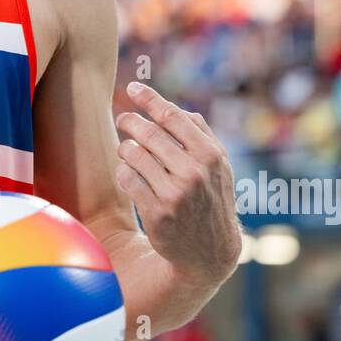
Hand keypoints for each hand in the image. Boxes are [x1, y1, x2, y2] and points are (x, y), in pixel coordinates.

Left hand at [114, 81, 241, 286]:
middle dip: (130, 121)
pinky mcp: (156, 213)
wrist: (210, 252)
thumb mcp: (218, 166)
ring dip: (126, 149)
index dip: (149, 98)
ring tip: (128, 151)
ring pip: (134, 154)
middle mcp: (194, 172)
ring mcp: (175, 193)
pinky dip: (123, 172)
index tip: (132, 88)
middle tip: (123, 119)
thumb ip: (199, 134)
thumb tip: (171, 107)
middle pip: (149, 132)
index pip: (172, 116)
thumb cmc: (211, 199)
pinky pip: (127, 179)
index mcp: (210, 154)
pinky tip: (128, 174)